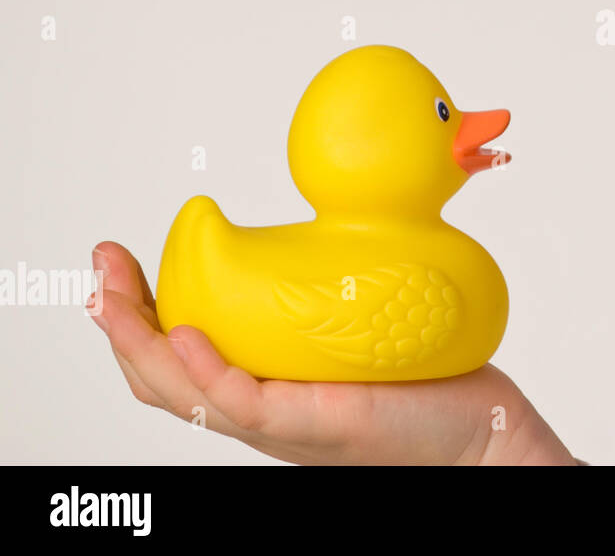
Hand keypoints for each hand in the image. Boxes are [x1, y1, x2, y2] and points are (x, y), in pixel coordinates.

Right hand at [87, 240, 575, 464]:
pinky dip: (208, 372)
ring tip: (115, 294)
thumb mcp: (361, 324)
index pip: (179, 355)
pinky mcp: (317, 426)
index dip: (138, 314)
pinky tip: (188, 335)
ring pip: (186, 394)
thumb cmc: (426, 379)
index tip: (119, 261)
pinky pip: (246, 405)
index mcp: (264, 384)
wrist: (480, 427)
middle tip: (101, 263)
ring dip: (140, 341)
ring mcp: (285, 422)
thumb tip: (328, 219)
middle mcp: (262, 409)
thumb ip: (331, 288)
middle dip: (119, 319)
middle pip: (162, 377)